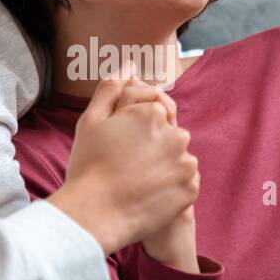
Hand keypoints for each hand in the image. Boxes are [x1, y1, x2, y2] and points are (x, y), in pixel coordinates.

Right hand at [110, 82, 202, 273]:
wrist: (95, 214)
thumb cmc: (88, 166)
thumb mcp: (92, 121)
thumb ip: (112, 88)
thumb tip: (129, 64)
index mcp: (153, 113)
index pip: (151, 113)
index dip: (132, 129)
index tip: (118, 147)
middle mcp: (176, 134)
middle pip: (166, 134)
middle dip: (151, 145)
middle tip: (124, 165)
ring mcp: (186, 163)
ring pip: (176, 158)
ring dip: (163, 166)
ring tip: (136, 181)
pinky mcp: (191, 190)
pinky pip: (184, 182)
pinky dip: (171, 187)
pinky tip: (148, 195)